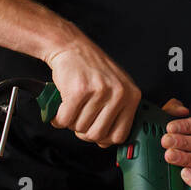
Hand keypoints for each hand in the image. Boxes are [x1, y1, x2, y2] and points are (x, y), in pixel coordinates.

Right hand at [44, 33, 140, 147]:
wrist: (72, 47)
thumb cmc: (92, 69)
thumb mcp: (116, 88)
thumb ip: (117, 114)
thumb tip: (107, 142)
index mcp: (131, 96)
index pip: (120, 135)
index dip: (104, 139)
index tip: (95, 133)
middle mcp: (118, 94)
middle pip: (98, 135)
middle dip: (84, 132)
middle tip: (79, 120)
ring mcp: (99, 92)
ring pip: (80, 128)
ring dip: (71, 123)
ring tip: (72, 108)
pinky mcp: (78, 91)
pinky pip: (65, 120)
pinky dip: (58, 119)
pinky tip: (61, 108)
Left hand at [159, 99, 190, 189]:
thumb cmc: (167, 154)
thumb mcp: (165, 131)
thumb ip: (170, 113)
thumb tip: (182, 109)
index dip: (190, 124)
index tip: (170, 127)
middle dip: (185, 141)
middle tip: (165, 141)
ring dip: (188, 158)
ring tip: (169, 156)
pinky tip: (184, 174)